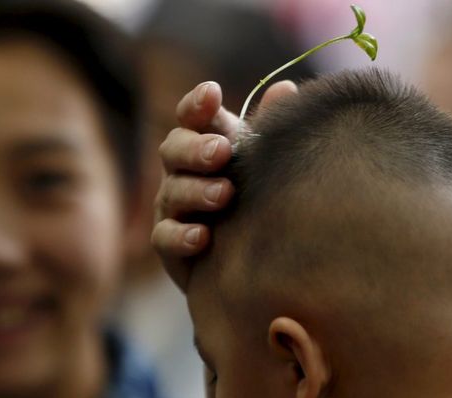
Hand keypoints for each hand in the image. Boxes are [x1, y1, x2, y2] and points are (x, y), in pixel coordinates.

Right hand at [152, 80, 297, 290]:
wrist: (249, 256)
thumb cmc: (255, 196)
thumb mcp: (263, 161)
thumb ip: (270, 127)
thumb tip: (286, 88)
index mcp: (204, 142)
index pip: (192, 116)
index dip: (197, 104)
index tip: (212, 93)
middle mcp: (182, 171)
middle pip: (173, 148)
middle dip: (195, 148)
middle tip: (221, 152)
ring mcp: (172, 207)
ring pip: (171, 192)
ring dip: (196, 192)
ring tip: (224, 194)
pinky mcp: (170, 244)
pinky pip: (164, 237)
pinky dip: (181, 236)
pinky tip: (203, 237)